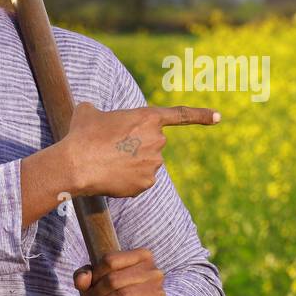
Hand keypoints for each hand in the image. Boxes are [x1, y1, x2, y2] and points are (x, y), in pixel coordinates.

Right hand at [62, 102, 219, 197]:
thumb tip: (94, 115)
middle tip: (111, 148)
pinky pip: (140, 181)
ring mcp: (154, 163)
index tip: (219, 117)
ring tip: (107, 162)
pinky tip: (111, 177)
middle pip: (153, 144)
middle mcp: (157, 140)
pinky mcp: (147, 183)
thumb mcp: (88, 112)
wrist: (76, 164)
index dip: (201, 115)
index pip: (181, 115)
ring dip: (131, 163)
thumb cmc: (81, 135)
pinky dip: (127, 181)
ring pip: (146, 164)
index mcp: (148, 118)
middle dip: (137, 146)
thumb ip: (100, 112)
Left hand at [73, 248, 170, 295]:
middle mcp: (153, 272)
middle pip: (113, 279)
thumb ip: (84, 276)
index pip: (109, 260)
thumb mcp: (96, 285)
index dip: (95, 275)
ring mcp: (157, 292)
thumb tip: (83, 279)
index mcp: (141, 257)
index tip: (93, 287)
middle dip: (97, 295)